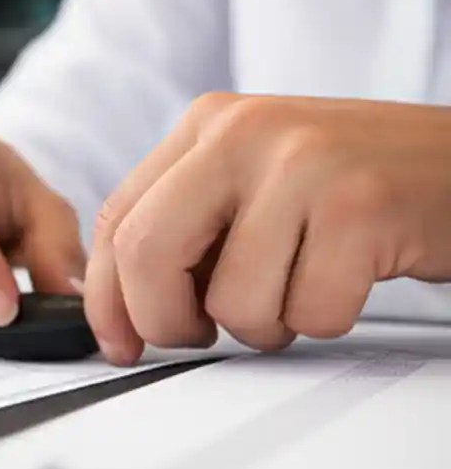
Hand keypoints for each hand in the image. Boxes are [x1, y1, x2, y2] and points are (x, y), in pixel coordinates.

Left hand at [86, 93, 450, 364]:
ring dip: (265, 327)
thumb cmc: (353, 187)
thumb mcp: (252, 183)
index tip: (120, 343)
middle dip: (163, 321)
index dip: (106, 299)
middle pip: (146, 254)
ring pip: (231, 302)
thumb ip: (185, 227)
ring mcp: (304, 166)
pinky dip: (325, 320)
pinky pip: (308, 315)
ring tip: (298, 289)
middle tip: (198, 336)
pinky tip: (346, 279)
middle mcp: (245, 133)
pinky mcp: (361, 209)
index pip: (115, 221)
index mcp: (207, 125)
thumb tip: (115, 310)